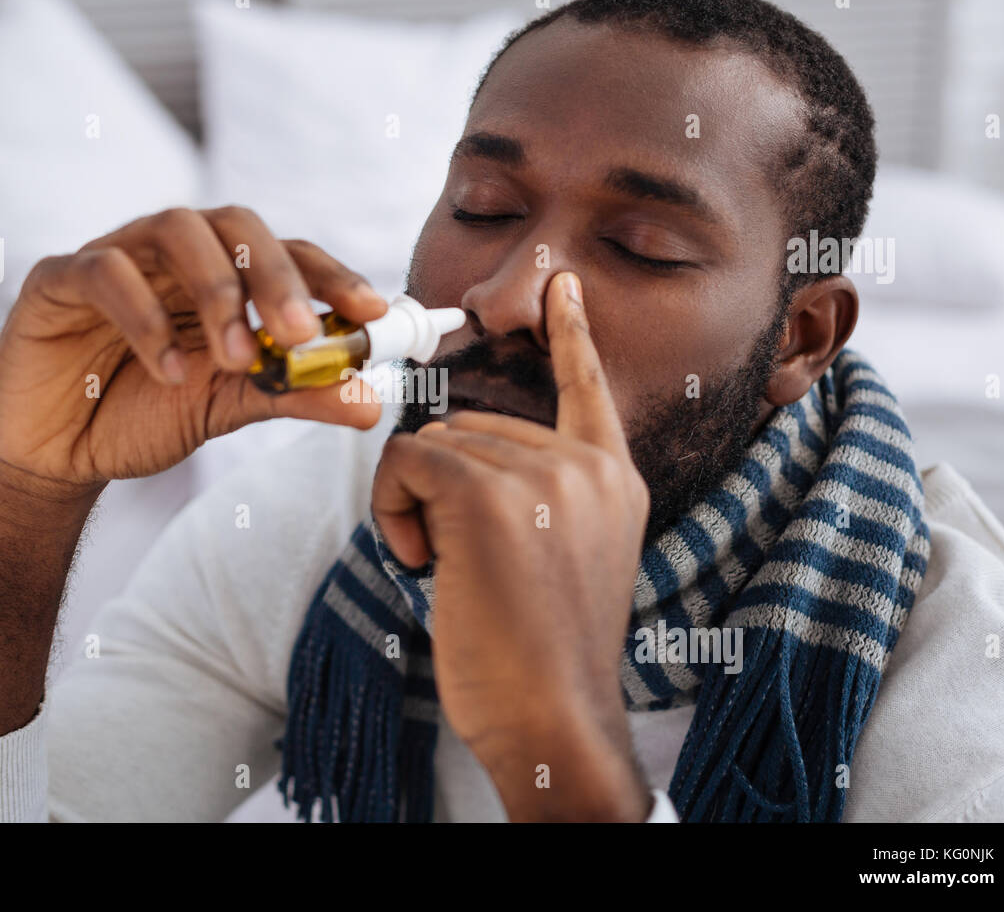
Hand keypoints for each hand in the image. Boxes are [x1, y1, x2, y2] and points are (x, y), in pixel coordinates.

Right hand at [0, 206, 387, 500]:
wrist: (58, 453)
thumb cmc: (145, 414)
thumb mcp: (230, 408)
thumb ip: (295, 396)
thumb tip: (370, 403)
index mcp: (223, 274)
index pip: (288, 253)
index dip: (332, 275)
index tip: (372, 313)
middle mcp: (174, 253)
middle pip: (237, 225)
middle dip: (277, 275)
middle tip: (301, 333)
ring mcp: (117, 256)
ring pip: (174, 231)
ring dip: (217, 292)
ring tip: (238, 359)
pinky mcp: (58, 278)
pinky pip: (105, 272)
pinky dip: (144, 318)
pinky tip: (169, 372)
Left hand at [371, 271, 651, 820]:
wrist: (552, 718)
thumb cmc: (542, 657)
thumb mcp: (563, 562)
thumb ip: (539, 500)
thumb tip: (458, 458)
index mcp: (613, 481)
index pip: (587, 389)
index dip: (571, 335)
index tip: (559, 284)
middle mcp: (587, 466)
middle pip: (473, 429)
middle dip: (443, 489)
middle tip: (457, 563)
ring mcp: (543, 473)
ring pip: (433, 445)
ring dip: (415, 505)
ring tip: (445, 570)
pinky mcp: (487, 492)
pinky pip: (404, 460)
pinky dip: (390, 506)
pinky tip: (417, 561)